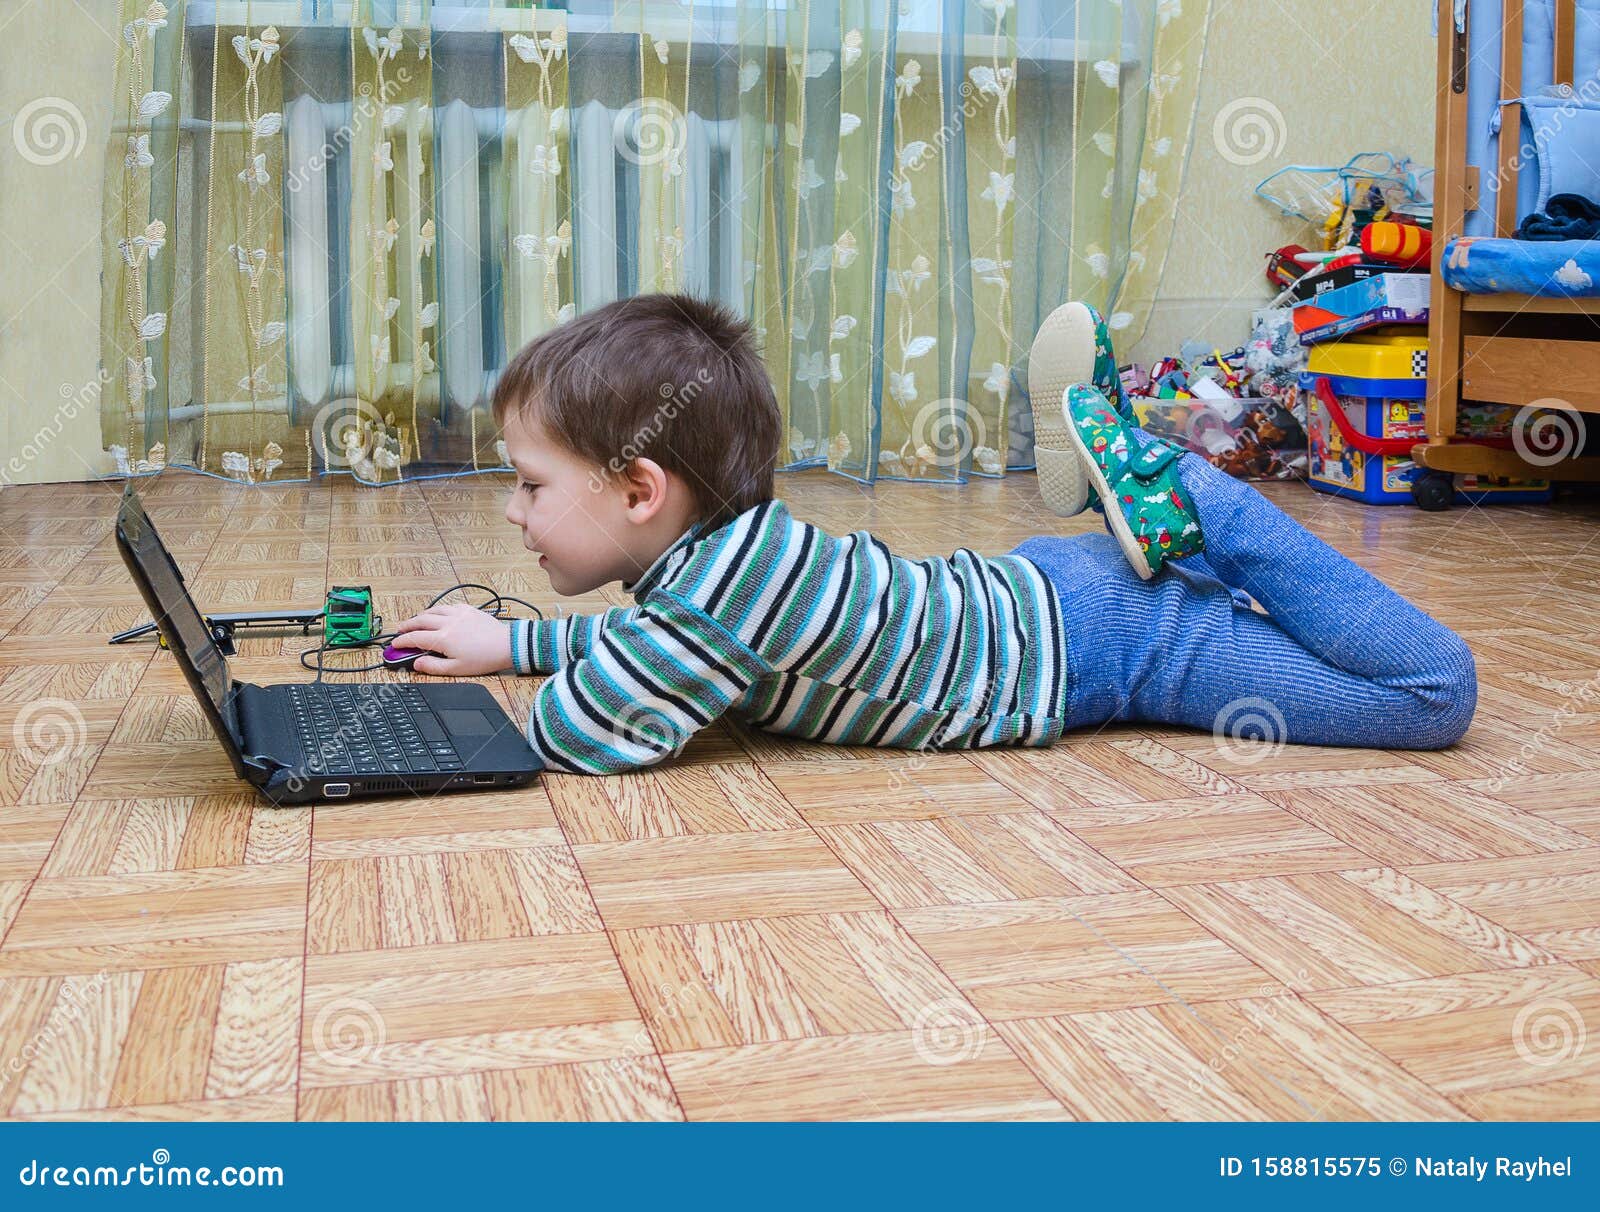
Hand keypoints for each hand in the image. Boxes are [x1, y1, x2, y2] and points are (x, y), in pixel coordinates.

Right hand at [391, 603, 511, 676]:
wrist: (507, 645)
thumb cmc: (484, 658)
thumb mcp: (456, 669)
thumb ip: (433, 666)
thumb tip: (416, 663)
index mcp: (443, 638)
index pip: (414, 638)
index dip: (401, 641)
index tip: (395, 644)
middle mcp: (447, 622)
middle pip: (419, 621)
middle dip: (406, 626)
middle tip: (400, 631)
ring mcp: (458, 613)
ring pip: (432, 610)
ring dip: (420, 616)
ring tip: (415, 621)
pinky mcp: (468, 609)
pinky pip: (447, 606)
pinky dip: (437, 610)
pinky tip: (437, 613)